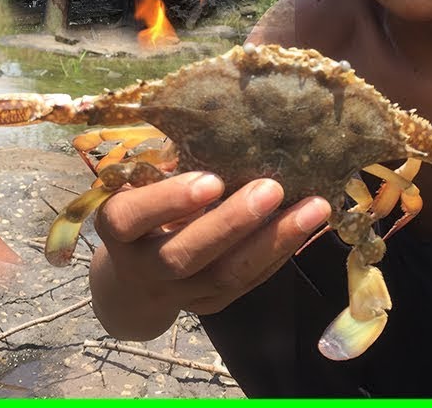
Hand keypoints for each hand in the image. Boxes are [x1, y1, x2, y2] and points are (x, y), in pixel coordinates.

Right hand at [89, 172, 331, 338]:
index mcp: (117, 229)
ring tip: (314, 208)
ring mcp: (179, 293)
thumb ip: (165, 170)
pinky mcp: (211, 305)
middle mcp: (143, 266)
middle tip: (271, 188)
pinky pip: (248, 282)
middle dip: (231, 222)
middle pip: (184, 254)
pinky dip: (279, 253)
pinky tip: (308, 226)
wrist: (132, 282)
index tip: (210, 179)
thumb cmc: (140, 214)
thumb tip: (217, 126)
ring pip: (227, 274)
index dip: (169, 200)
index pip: (132, 217)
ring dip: (273, 240)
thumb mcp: (136, 190)